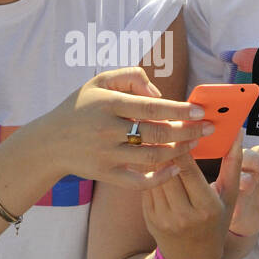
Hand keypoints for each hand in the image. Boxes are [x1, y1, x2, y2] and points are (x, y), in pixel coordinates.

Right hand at [33, 67, 213, 191]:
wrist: (50, 142)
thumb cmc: (81, 107)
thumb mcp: (99, 81)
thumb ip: (132, 77)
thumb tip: (160, 94)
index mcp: (108, 103)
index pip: (151, 107)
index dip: (179, 110)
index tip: (200, 111)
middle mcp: (107, 130)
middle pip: (156, 133)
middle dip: (187, 131)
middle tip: (207, 129)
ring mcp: (106, 155)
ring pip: (151, 156)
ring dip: (178, 151)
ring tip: (193, 144)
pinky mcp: (106, 174)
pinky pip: (138, 181)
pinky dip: (160, 177)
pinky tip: (174, 168)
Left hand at [141, 130, 243, 258]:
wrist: (192, 258)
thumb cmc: (216, 221)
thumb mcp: (229, 196)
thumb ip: (233, 163)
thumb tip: (238, 132)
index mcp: (206, 207)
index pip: (188, 170)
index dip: (181, 146)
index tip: (180, 128)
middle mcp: (183, 215)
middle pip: (167, 171)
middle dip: (165, 147)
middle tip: (163, 126)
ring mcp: (163, 218)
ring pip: (153, 177)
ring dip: (153, 155)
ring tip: (154, 136)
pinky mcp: (149, 218)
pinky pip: (145, 187)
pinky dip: (147, 170)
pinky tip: (149, 156)